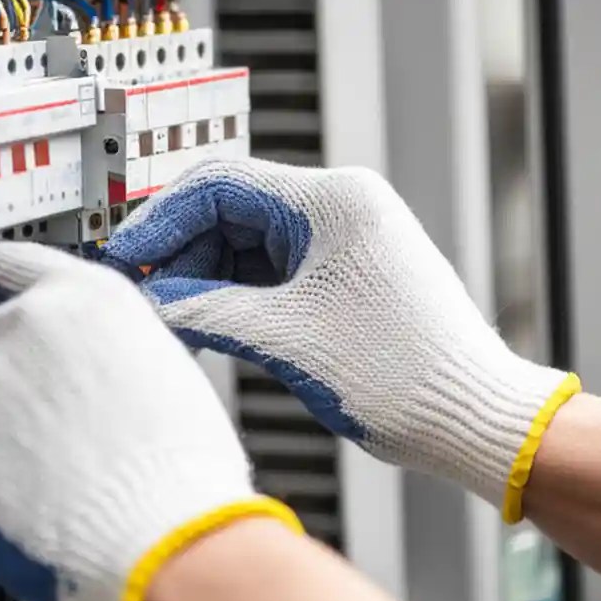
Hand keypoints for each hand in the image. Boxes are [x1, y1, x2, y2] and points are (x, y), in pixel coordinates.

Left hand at [0, 240, 301, 600]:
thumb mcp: (163, 370)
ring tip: (53, 474)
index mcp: (85, 296)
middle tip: (47, 424)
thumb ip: (104, 345)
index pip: (7, 261)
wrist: (163, 541)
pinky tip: (28, 499)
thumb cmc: (182, 471)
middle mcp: (25, 324)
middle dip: (7, 374)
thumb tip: (80, 362)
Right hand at [100, 158, 581, 522]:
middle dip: (183, 255)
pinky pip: (277, 276)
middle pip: (233, 214)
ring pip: (251, 248)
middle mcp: (343, 211)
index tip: (126, 260)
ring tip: (176, 324)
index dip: (161, 222)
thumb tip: (156, 302)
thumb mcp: (286, 339)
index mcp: (335, 202)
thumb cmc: (406, 372)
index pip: (220, 185)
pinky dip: (240, 299)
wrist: (473, 416)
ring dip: (209, 282)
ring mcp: (348, 245)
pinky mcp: (350, 279)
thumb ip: (209, 312)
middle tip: (145, 299)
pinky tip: (212, 329)